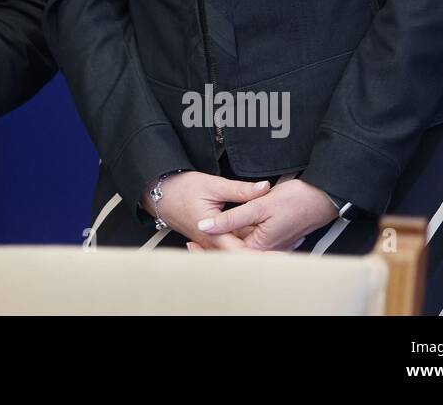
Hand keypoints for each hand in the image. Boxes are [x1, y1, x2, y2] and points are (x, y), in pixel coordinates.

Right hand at [144, 171, 273, 249]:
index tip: (279, 253)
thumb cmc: (180, 188)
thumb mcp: (213, 184)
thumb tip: (263, 188)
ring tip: (274, 248)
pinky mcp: (209, 239)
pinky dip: (242, 245)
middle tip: (283, 252)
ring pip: (234, 254)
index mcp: (213, 231)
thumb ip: (241, 189)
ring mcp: (209, 243)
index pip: (241, 251)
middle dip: (261, 255)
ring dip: (252, 250)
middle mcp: (211, 242)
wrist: (159, 192)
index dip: (262, 255)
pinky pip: (227, 248)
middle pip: (240, 257)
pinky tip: (253, 240)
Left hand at [190, 178, 338, 252]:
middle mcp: (266, 250)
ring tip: (205, 233)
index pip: (229, 255)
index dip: (208, 252)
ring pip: (241, 246)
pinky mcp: (274, 238)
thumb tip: (205, 226)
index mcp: (261, 246)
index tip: (191, 245)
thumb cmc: (297, 200)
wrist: (323, 197)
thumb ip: (231, 218)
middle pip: (234, 252)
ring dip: (224, 241)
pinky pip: (251, 240)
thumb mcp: (258, 205)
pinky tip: (227, 227)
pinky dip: (237, 235)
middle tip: (192, 244)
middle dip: (213, 248)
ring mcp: (271, 245)